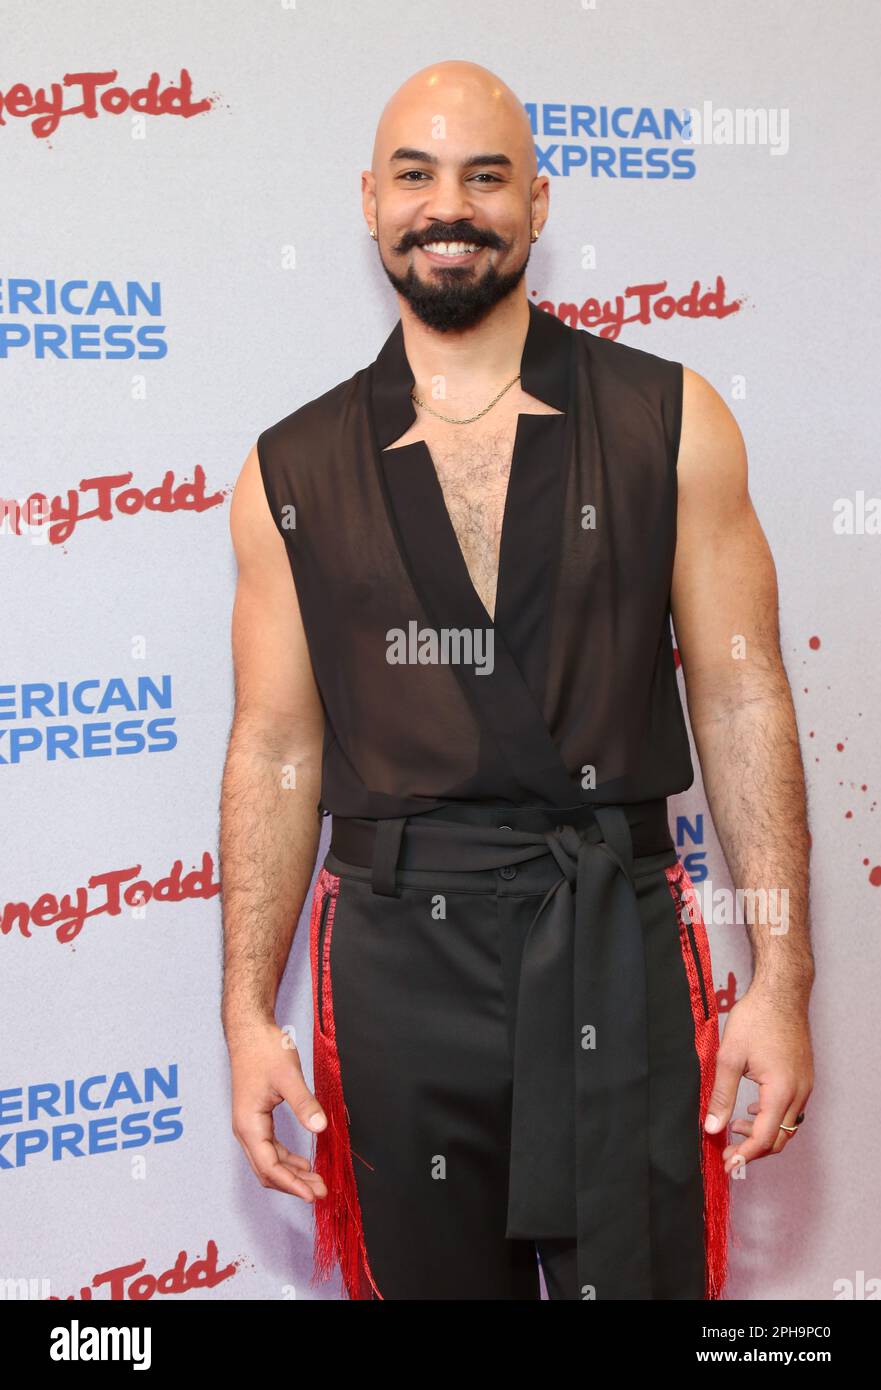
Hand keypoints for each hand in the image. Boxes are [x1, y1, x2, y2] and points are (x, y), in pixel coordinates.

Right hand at [227, 1018, 327, 1200]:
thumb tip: (320, 1128)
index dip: (292, 1184)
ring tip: (316, 1182)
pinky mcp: (256, 1119)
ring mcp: (249, 1126)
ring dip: (291, 1174)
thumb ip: (304, 1104)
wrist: (249, 1031)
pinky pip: (270, 1149)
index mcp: (249, 1124)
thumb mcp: (288, 1076)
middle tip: (321, 1192)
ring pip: (268, 1162)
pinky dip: (286, 1160)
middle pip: (267, 1170)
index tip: (313, 1194)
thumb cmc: (264, 1050)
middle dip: (294, 1184)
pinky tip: (303, 1163)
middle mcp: (245, 1130)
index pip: (269, 1166)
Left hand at [703, 984, 812, 1174]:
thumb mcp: (729, 1057)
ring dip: (763, 1134)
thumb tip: (712, 1127)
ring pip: (787, 1125)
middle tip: (728, 1152)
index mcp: (781, 1091)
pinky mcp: (803, 1078)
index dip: (745, 1155)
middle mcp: (799, 1093)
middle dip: (754, 1150)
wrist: (782, 993)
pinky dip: (771, 1117)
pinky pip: (790, 1110)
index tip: (726, 1162)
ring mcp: (805, 1085)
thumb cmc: (756, 1019)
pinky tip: (751, 1110)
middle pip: (780, 1138)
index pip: (766, 1138)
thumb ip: (721, 1095)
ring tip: (735, 1128)